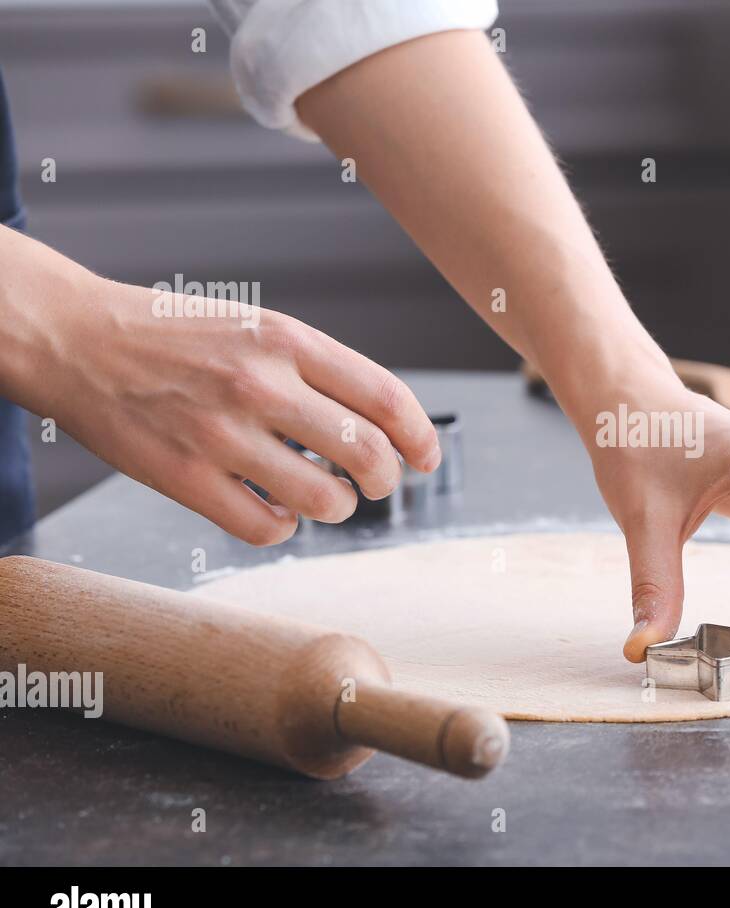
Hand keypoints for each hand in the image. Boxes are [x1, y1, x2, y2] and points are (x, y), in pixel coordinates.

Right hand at [18, 274, 438, 544]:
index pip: (385, 396)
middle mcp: (260, 384)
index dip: (420, 437)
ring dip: (336, 508)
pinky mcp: (182, 477)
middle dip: (384, 481)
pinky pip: (263, 527)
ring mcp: (220, 433)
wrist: (76, 338)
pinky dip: (283, 529)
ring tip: (324, 498)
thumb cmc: (177, 336)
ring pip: (321, 498)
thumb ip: (317, 370)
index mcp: (287, 340)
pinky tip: (275, 513)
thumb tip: (381, 425)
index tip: (425, 459)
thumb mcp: (258, 328)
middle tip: (376, 486)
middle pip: (365, 452)